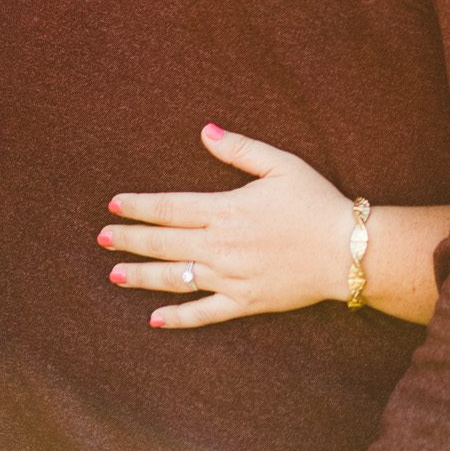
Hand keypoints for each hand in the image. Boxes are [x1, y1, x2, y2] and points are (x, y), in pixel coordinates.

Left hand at [98, 124, 354, 328]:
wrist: (347, 250)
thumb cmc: (316, 202)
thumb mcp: (282, 165)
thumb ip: (240, 150)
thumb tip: (205, 131)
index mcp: (227, 210)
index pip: (171, 208)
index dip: (140, 206)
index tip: (114, 205)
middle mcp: (222, 247)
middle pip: (165, 243)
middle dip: (130, 240)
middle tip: (102, 238)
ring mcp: (231, 278)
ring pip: (176, 279)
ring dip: (143, 277)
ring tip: (116, 274)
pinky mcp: (245, 302)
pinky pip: (204, 314)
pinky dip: (178, 318)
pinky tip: (155, 320)